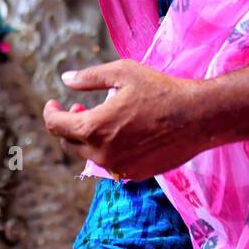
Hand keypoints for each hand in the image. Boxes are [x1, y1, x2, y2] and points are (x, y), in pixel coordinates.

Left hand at [45, 59, 206, 179]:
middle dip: (70, 124)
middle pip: (69, 142)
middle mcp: (102, 153)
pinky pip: (111, 163)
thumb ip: (89, 77)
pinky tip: (125, 134)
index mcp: (93, 129)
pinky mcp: (134, 175)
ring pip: (90, 154)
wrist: (198, 118)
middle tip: (83, 108)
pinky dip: (109, 149)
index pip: (55, 126)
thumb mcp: (122, 73)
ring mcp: (118, 167)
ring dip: (90, 137)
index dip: (51, 112)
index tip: (54, 103)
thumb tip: (65, 79)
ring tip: (107, 118)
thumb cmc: (160, 91)